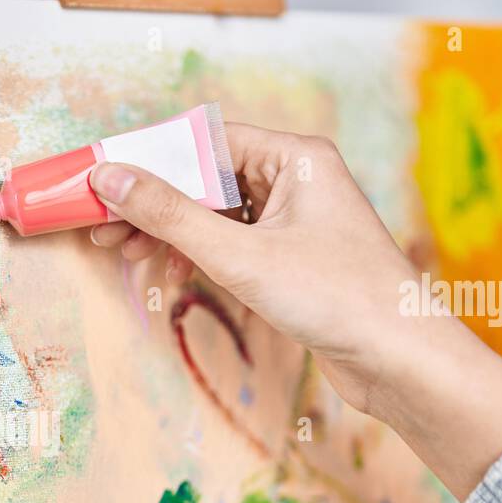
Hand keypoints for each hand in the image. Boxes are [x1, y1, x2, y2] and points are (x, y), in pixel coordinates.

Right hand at [87, 123, 501, 500]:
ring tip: (126, 254)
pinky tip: (172, 276)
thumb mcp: (239, 255)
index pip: (206, 141)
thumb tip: (111, 180)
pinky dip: (198, 257)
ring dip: (170, 235)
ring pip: (215, 215)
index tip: (104, 185)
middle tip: (102, 228)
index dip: (151, 162)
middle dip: (153, 205)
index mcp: (295, 158)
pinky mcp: (292, 260)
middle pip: (206, 179)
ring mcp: (294, 222)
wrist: (399, 360)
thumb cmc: (337, 298)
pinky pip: (231, 245)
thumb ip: (170, 215)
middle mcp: (296, 181)